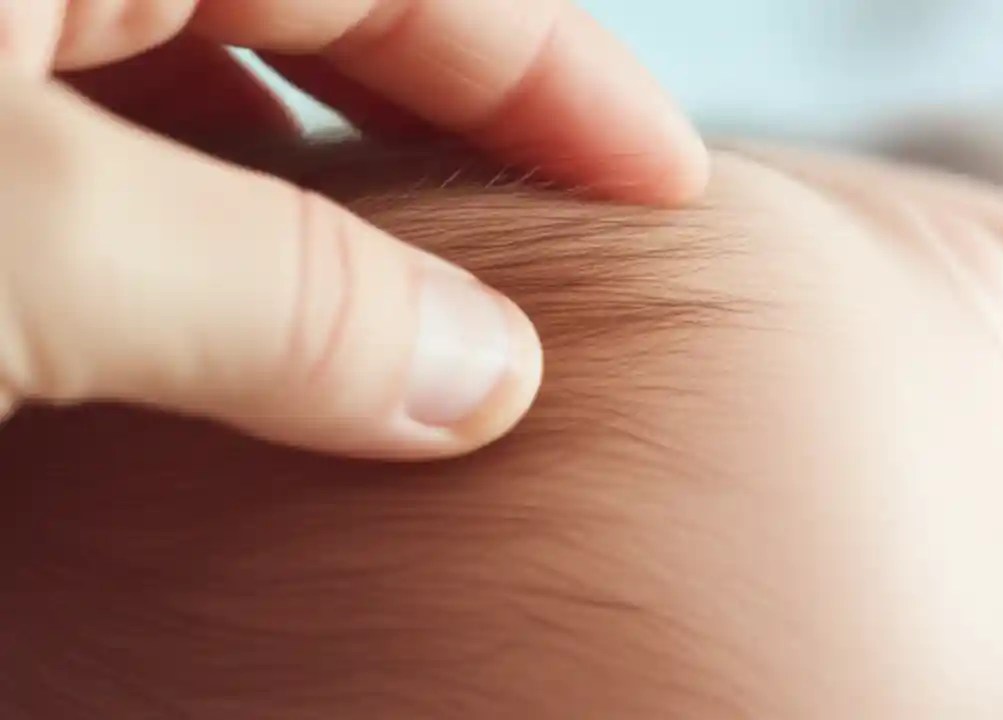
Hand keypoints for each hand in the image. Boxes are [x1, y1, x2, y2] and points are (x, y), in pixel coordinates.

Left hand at [0, 1, 707, 458]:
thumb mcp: (20, 243)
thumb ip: (267, 295)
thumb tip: (481, 376)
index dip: (563, 79)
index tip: (669, 182)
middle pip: (330, 22)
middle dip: (459, 135)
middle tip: (566, 252)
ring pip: (212, 95)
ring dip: (323, 203)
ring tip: (405, 317)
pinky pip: (108, 164)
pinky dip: (193, 239)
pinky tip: (216, 325)